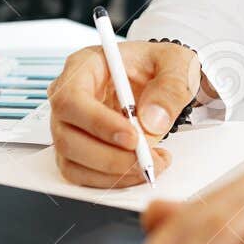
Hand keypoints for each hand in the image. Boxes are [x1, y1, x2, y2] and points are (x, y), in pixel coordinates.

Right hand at [46, 40, 200, 186]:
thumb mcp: (177, 63)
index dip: (97, 122)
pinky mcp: (78, 150)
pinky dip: (112, 179)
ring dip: (113, 172)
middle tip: (146, 159)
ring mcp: (69, 126)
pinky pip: (83, 174)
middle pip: (67, 137)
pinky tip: (139, 169)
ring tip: (151, 164)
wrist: (160, 82)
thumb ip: (170, 87)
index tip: (132, 137)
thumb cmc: (159, 66)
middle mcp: (69, 98)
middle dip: (109, 156)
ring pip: (72, 161)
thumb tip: (152, 120)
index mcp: (84, 66)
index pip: (71, 98)